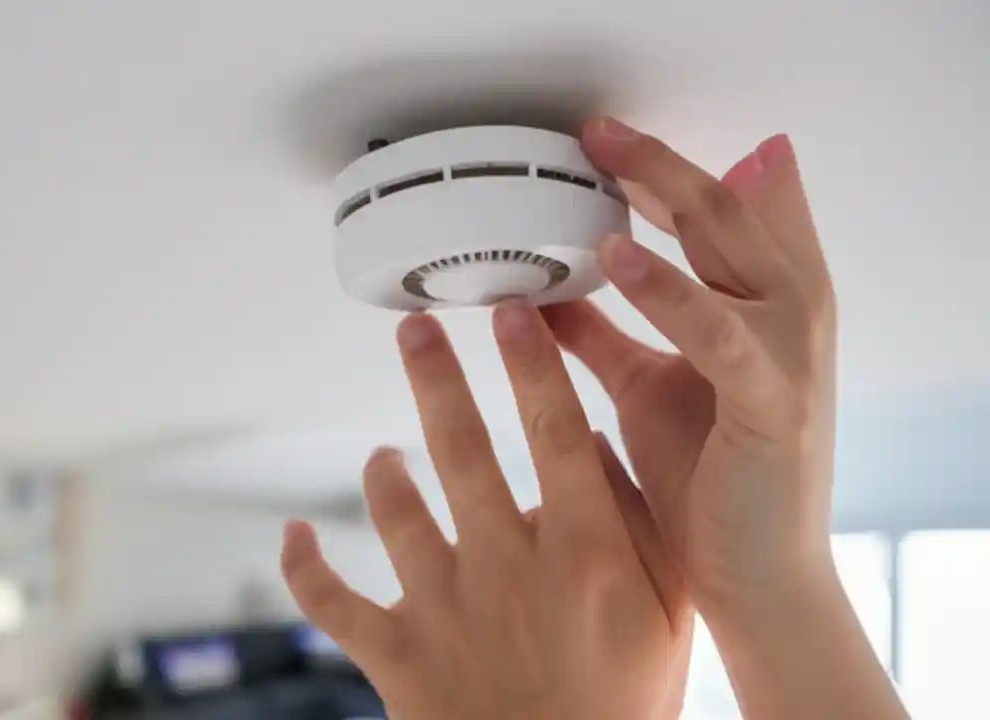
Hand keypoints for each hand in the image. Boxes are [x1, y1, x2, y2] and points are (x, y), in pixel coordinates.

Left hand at [281, 304, 690, 719]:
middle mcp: (506, 566)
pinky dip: (303, 568)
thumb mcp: (668, 618)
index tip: (512, 314)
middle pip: (462, 448)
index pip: (553, 431)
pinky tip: (290, 536)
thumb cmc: (624, 710)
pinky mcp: (396, 653)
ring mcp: (444, 607)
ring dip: (383, 473)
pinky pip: (332, 600)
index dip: (531, 364)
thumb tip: (596, 443)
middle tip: (416, 330)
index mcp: (581, 552)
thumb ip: (641, 527)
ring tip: (382, 455)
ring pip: (395, 510)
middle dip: (437, 378)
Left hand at [544, 118, 906, 718]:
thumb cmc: (709, 486)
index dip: (667, 175)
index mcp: (760, 313)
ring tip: (607, 159)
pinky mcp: (776, 409)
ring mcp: (792, 360)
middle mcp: (787, 321)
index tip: (604, 147)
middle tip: (600, 131)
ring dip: (673, 195)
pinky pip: (721, 336)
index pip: (721, 219)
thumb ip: (605, 333)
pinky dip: (671, 292)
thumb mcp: (647, 386)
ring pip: (740, 249)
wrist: (756, 584)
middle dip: (664, 165)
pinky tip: (615, 257)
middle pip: (731, 213)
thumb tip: (543, 293)